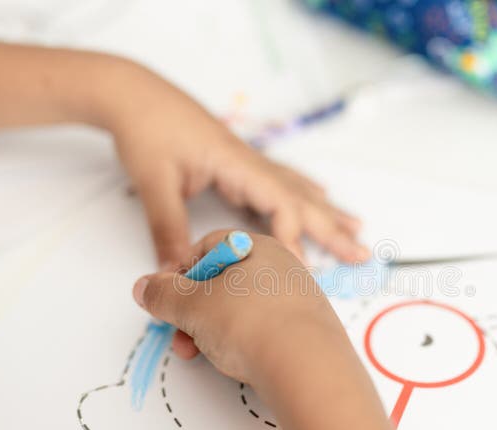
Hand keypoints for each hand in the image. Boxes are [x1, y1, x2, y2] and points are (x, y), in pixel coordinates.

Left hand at [103, 62, 367, 267]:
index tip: (295, 270)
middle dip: (333, 228)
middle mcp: (251, 162)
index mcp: (236, 163)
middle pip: (302, 198)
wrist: (134, 93)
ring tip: (356, 227)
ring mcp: (248, 160)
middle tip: (362, 252)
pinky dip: (306, 191)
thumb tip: (175, 270)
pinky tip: (320, 192)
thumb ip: (167, 228)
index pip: (279, 204)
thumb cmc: (146, 128)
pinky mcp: (239, 161)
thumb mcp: (154, 181)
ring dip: (327, 211)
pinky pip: (283, 179)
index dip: (290, 238)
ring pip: (298, 188)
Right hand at [131, 230, 347, 382]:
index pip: (207, 247)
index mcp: (256, 246)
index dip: (180, 273)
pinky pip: (266, 330)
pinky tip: (239, 362)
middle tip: (180, 337)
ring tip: (205, 355)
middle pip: (223, 282)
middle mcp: (281, 266)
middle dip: (193, 312)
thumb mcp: (192, 306)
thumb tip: (144, 287)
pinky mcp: (307, 330)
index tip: (166, 299)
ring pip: (242, 310)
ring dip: (213, 331)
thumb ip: (163, 294)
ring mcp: (298, 299)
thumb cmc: (250, 322)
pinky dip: (245, 343)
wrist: (307, 366)